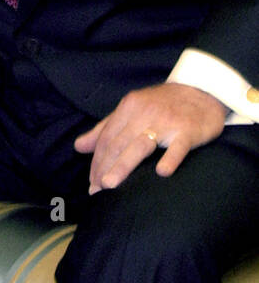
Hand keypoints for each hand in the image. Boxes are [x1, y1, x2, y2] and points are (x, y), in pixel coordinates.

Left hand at [74, 82, 226, 194]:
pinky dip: (169, 159)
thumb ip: (105, 128)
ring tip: (110, 185)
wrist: (203, 92)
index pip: (106, 138)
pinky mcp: (188, 130)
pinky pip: (178, 146)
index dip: (96, 161)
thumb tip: (78, 147)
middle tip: (96, 190)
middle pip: (118, 143)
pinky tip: (161, 173)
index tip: (91, 182)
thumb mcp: (132, 110)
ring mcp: (166, 121)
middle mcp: (144, 113)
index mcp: (128, 108)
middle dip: (104, 167)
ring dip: (123, 166)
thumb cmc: (163, 105)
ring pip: (140, 145)